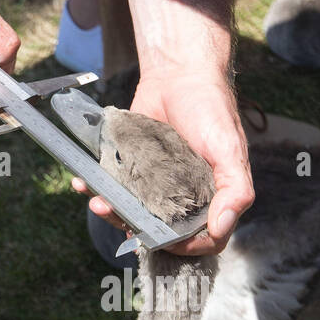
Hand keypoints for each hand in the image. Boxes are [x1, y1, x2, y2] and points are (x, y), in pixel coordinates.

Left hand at [72, 69, 253, 255]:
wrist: (178, 72)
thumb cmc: (211, 108)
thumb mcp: (229, 149)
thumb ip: (234, 190)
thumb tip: (221, 229)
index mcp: (213, 197)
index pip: (204, 239)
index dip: (186, 247)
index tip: (162, 241)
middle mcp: (186, 196)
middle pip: (162, 230)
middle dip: (136, 229)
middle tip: (116, 214)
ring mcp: (158, 184)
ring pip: (134, 213)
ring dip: (112, 211)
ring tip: (96, 200)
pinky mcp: (134, 168)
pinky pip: (116, 187)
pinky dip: (98, 188)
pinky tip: (85, 182)